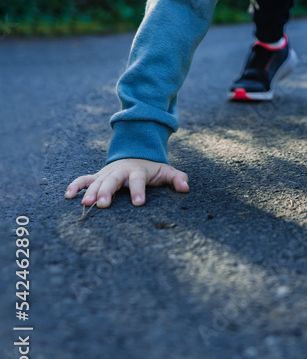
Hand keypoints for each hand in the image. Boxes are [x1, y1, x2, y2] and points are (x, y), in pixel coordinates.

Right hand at [64, 158, 189, 208]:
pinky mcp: (97, 176)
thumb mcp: (165, 171)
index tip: (139, 204)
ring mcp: (107, 173)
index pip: (138, 181)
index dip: (139, 191)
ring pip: (96, 181)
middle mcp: (120, 171)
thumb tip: (186, 188)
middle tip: (102, 205)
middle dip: (107, 192)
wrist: (135, 153)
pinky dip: (75, 185)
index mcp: (138, 171)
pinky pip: (83, 179)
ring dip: (89, 192)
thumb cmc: (151, 168)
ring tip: (85, 204)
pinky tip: (67, 196)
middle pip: (113, 181)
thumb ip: (177, 178)